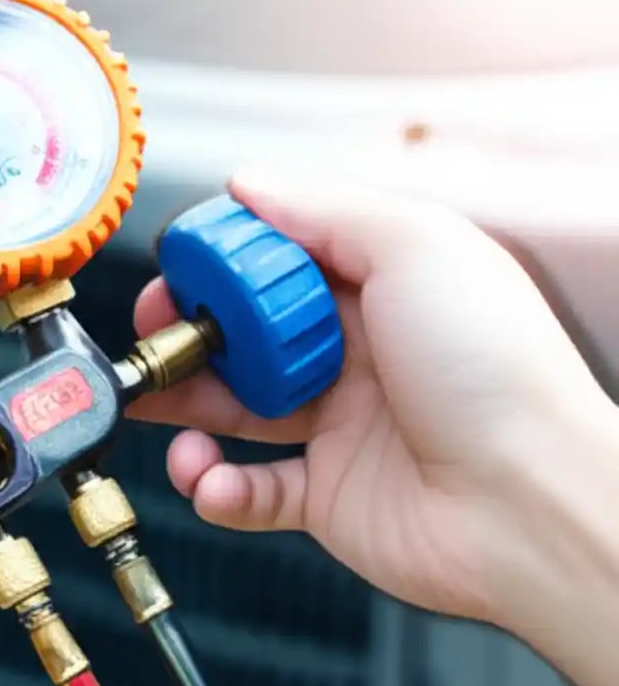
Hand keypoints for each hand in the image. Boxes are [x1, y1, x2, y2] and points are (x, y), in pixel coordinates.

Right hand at [131, 169, 618, 627]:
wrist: (531, 504)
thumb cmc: (496, 371)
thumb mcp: (416, 248)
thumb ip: (325, 210)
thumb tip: (250, 182)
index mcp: (381, 289)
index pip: (277, 261)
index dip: (222, 262)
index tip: (179, 268)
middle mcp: (356, 355)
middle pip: (244, 335)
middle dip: (187, 332)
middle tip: (153, 334)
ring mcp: (339, 427)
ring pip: (233, 410)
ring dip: (184, 409)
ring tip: (153, 408)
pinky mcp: (325, 497)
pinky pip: (250, 490)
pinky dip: (216, 486)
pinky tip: (211, 477)